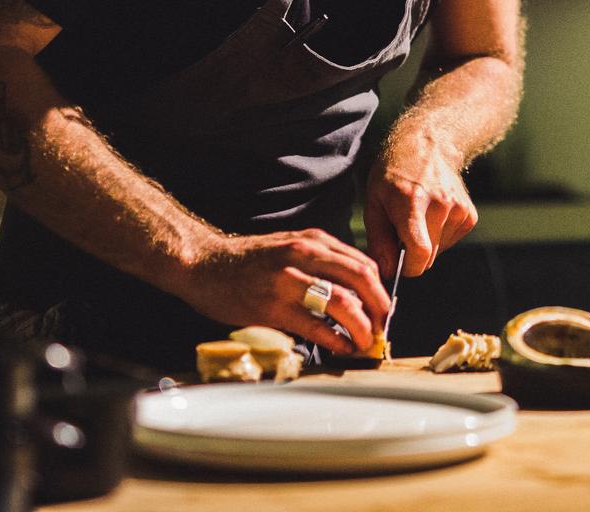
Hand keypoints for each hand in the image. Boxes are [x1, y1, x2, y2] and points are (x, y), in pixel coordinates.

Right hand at [175, 228, 388, 356]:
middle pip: (361, 279)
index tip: (383, 309)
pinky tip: (341, 347)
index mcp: (313, 241)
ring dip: (361, 326)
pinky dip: (335, 340)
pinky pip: (315, 326)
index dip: (380, 290)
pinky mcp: (272, 307)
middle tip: (381, 327)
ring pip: (342, 302)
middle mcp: (304, 255)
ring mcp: (288, 281)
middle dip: (379, 308)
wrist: (205, 264)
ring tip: (365, 341)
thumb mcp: (291, 246)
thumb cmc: (250, 260)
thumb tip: (357, 289)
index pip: (363, 263)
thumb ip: (322, 261)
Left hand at [365, 127, 477, 277]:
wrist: (428, 145)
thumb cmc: (394, 174)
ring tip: (417, 217)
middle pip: (427, 257)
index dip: (407, 267)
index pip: (419, 252)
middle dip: (411, 255)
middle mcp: (441, 205)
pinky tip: (432, 215)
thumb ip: (379, 240)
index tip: (397, 264)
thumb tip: (387, 273)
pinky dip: (438, 237)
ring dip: (425, 243)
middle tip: (400, 231)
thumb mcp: (374, 202)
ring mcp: (459, 209)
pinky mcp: (469, 215)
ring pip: (438, 251)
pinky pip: (450, 242)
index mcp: (413, 201)